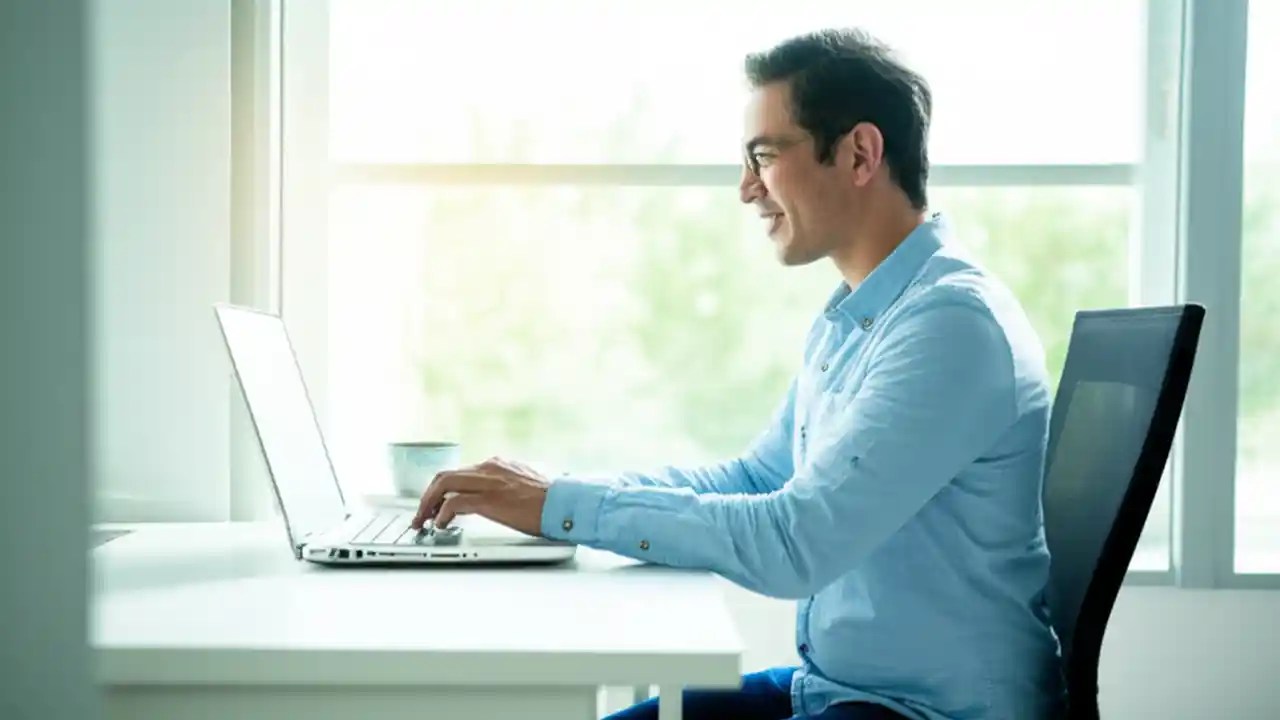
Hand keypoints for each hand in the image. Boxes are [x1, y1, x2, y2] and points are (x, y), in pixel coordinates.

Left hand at [410, 456, 550, 536]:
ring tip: (424, 521)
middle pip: (444, 475)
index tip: (435, 505)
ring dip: (428, 504)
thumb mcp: (523, 485)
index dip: (441, 489)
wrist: (563, 504)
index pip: (459, 472)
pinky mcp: (488, 499)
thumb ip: (505, 485)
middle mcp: (488, 467)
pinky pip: (454, 503)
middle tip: (421, 514)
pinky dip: (442, 514)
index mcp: (496, 464)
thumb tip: (496, 498)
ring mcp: (487, 482)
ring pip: (443, 484)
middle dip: (427, 495)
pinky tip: (441, 525)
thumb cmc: (549, 501)